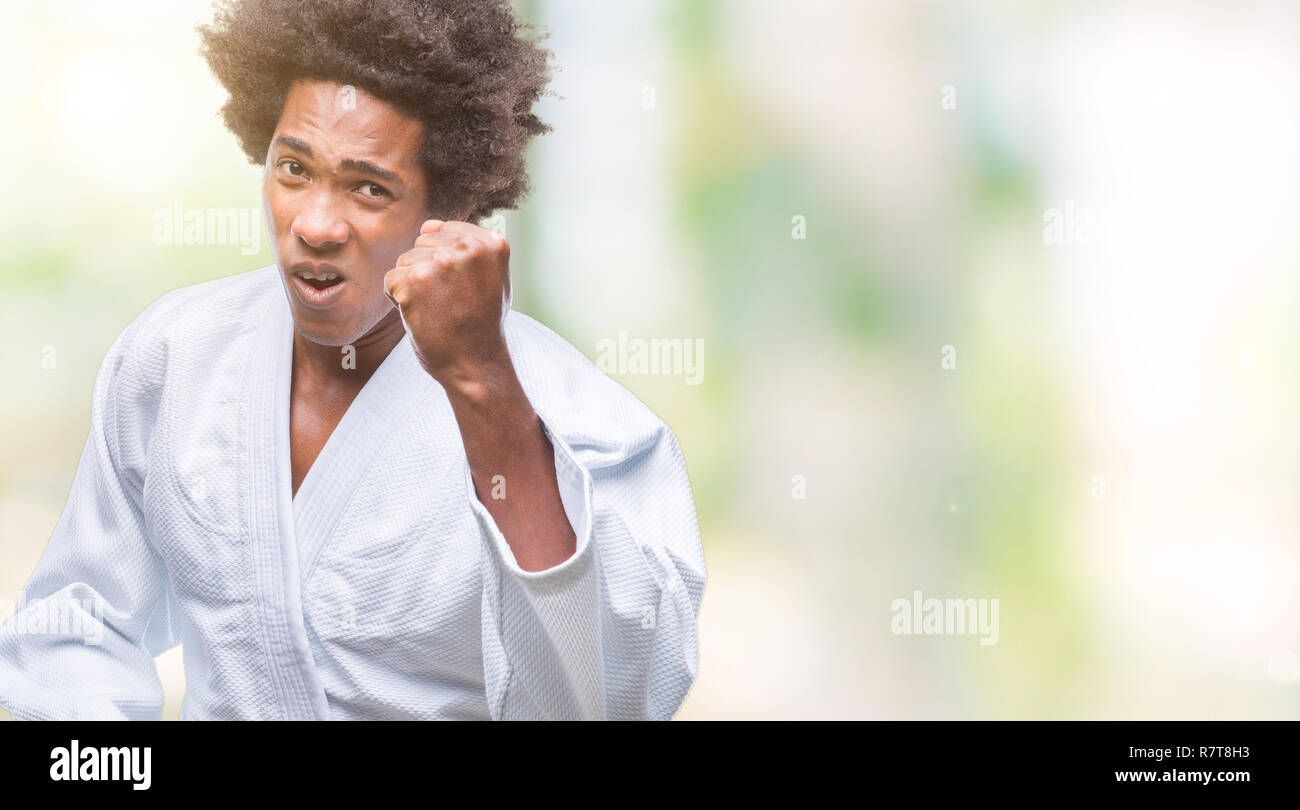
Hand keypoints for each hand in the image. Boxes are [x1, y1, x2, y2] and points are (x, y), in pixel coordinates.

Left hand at [384, 219, 512, 392]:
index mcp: (492, 243)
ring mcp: (441, 263)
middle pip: (423, 245)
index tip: (464, 292)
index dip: (447, 266)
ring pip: (404, 262)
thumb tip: (427, 225)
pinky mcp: (414, 280)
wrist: (475, 365)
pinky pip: (391, 280)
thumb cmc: (480, 324)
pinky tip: (423, 317)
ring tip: (438, 311)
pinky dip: (399, 301)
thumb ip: (467, 248)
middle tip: (450, 303)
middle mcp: (469, 248)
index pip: (446, 234)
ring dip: (412, 288)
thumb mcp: (491, 279)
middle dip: (427, 273)